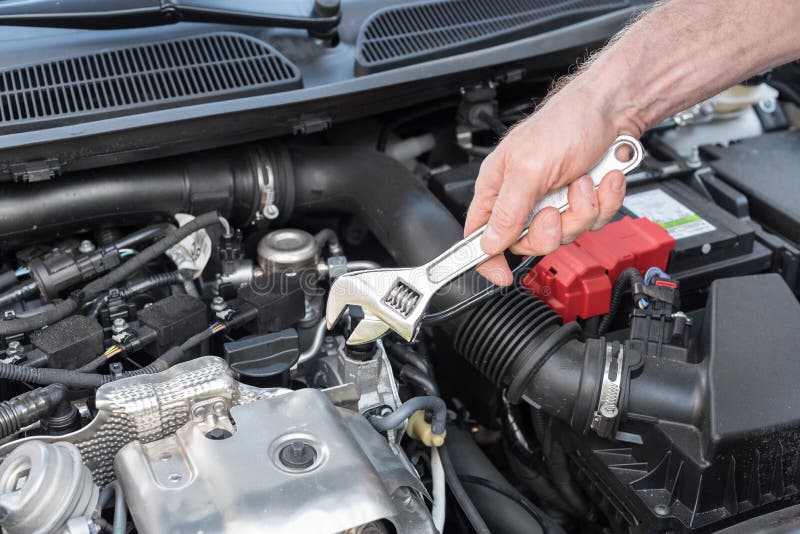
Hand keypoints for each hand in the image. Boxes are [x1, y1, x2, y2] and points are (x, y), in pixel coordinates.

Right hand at [465, 81, 633, 285]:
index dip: (487, 258)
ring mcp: (555, 201)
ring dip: (582, 208)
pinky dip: (603, 200)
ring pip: (566, 235)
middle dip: (552, 228)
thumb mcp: (528, 168)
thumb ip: (507, 210)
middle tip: (555, 206)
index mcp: (498, 187)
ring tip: (582, 180)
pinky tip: (601, 179)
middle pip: (529, 242)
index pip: (480, 235)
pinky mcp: (582, 201)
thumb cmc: (565, 123)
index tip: (501, 275)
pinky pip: (593, 222)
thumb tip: (489, 243)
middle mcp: (524, 198)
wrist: (613, 110)